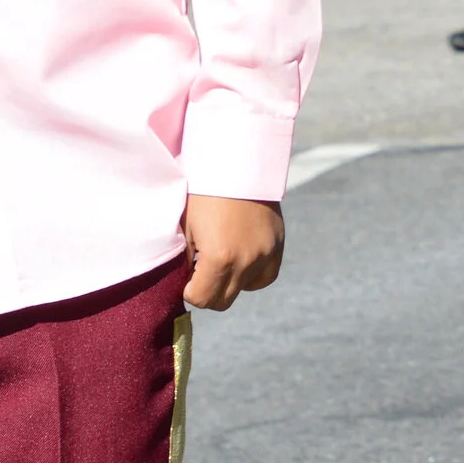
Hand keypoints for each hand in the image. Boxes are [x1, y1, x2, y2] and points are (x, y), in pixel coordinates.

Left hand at [181, 195, 283, 310]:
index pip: (201, 299)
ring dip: (230, 281)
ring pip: (244, 289)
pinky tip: (240, 259)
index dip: (189, 290)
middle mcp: (247, 260)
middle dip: (208, 290)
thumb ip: (186, 262)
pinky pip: (265, 276)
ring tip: (221, 258)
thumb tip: (187, 282)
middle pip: (223, 301)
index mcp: (220, 258)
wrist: (237, 162)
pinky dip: (251, 275)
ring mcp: (266, 253)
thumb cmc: (203, 193)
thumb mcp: (187, 229)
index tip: (186, 275)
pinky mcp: (277, 244)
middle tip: (200, 269)